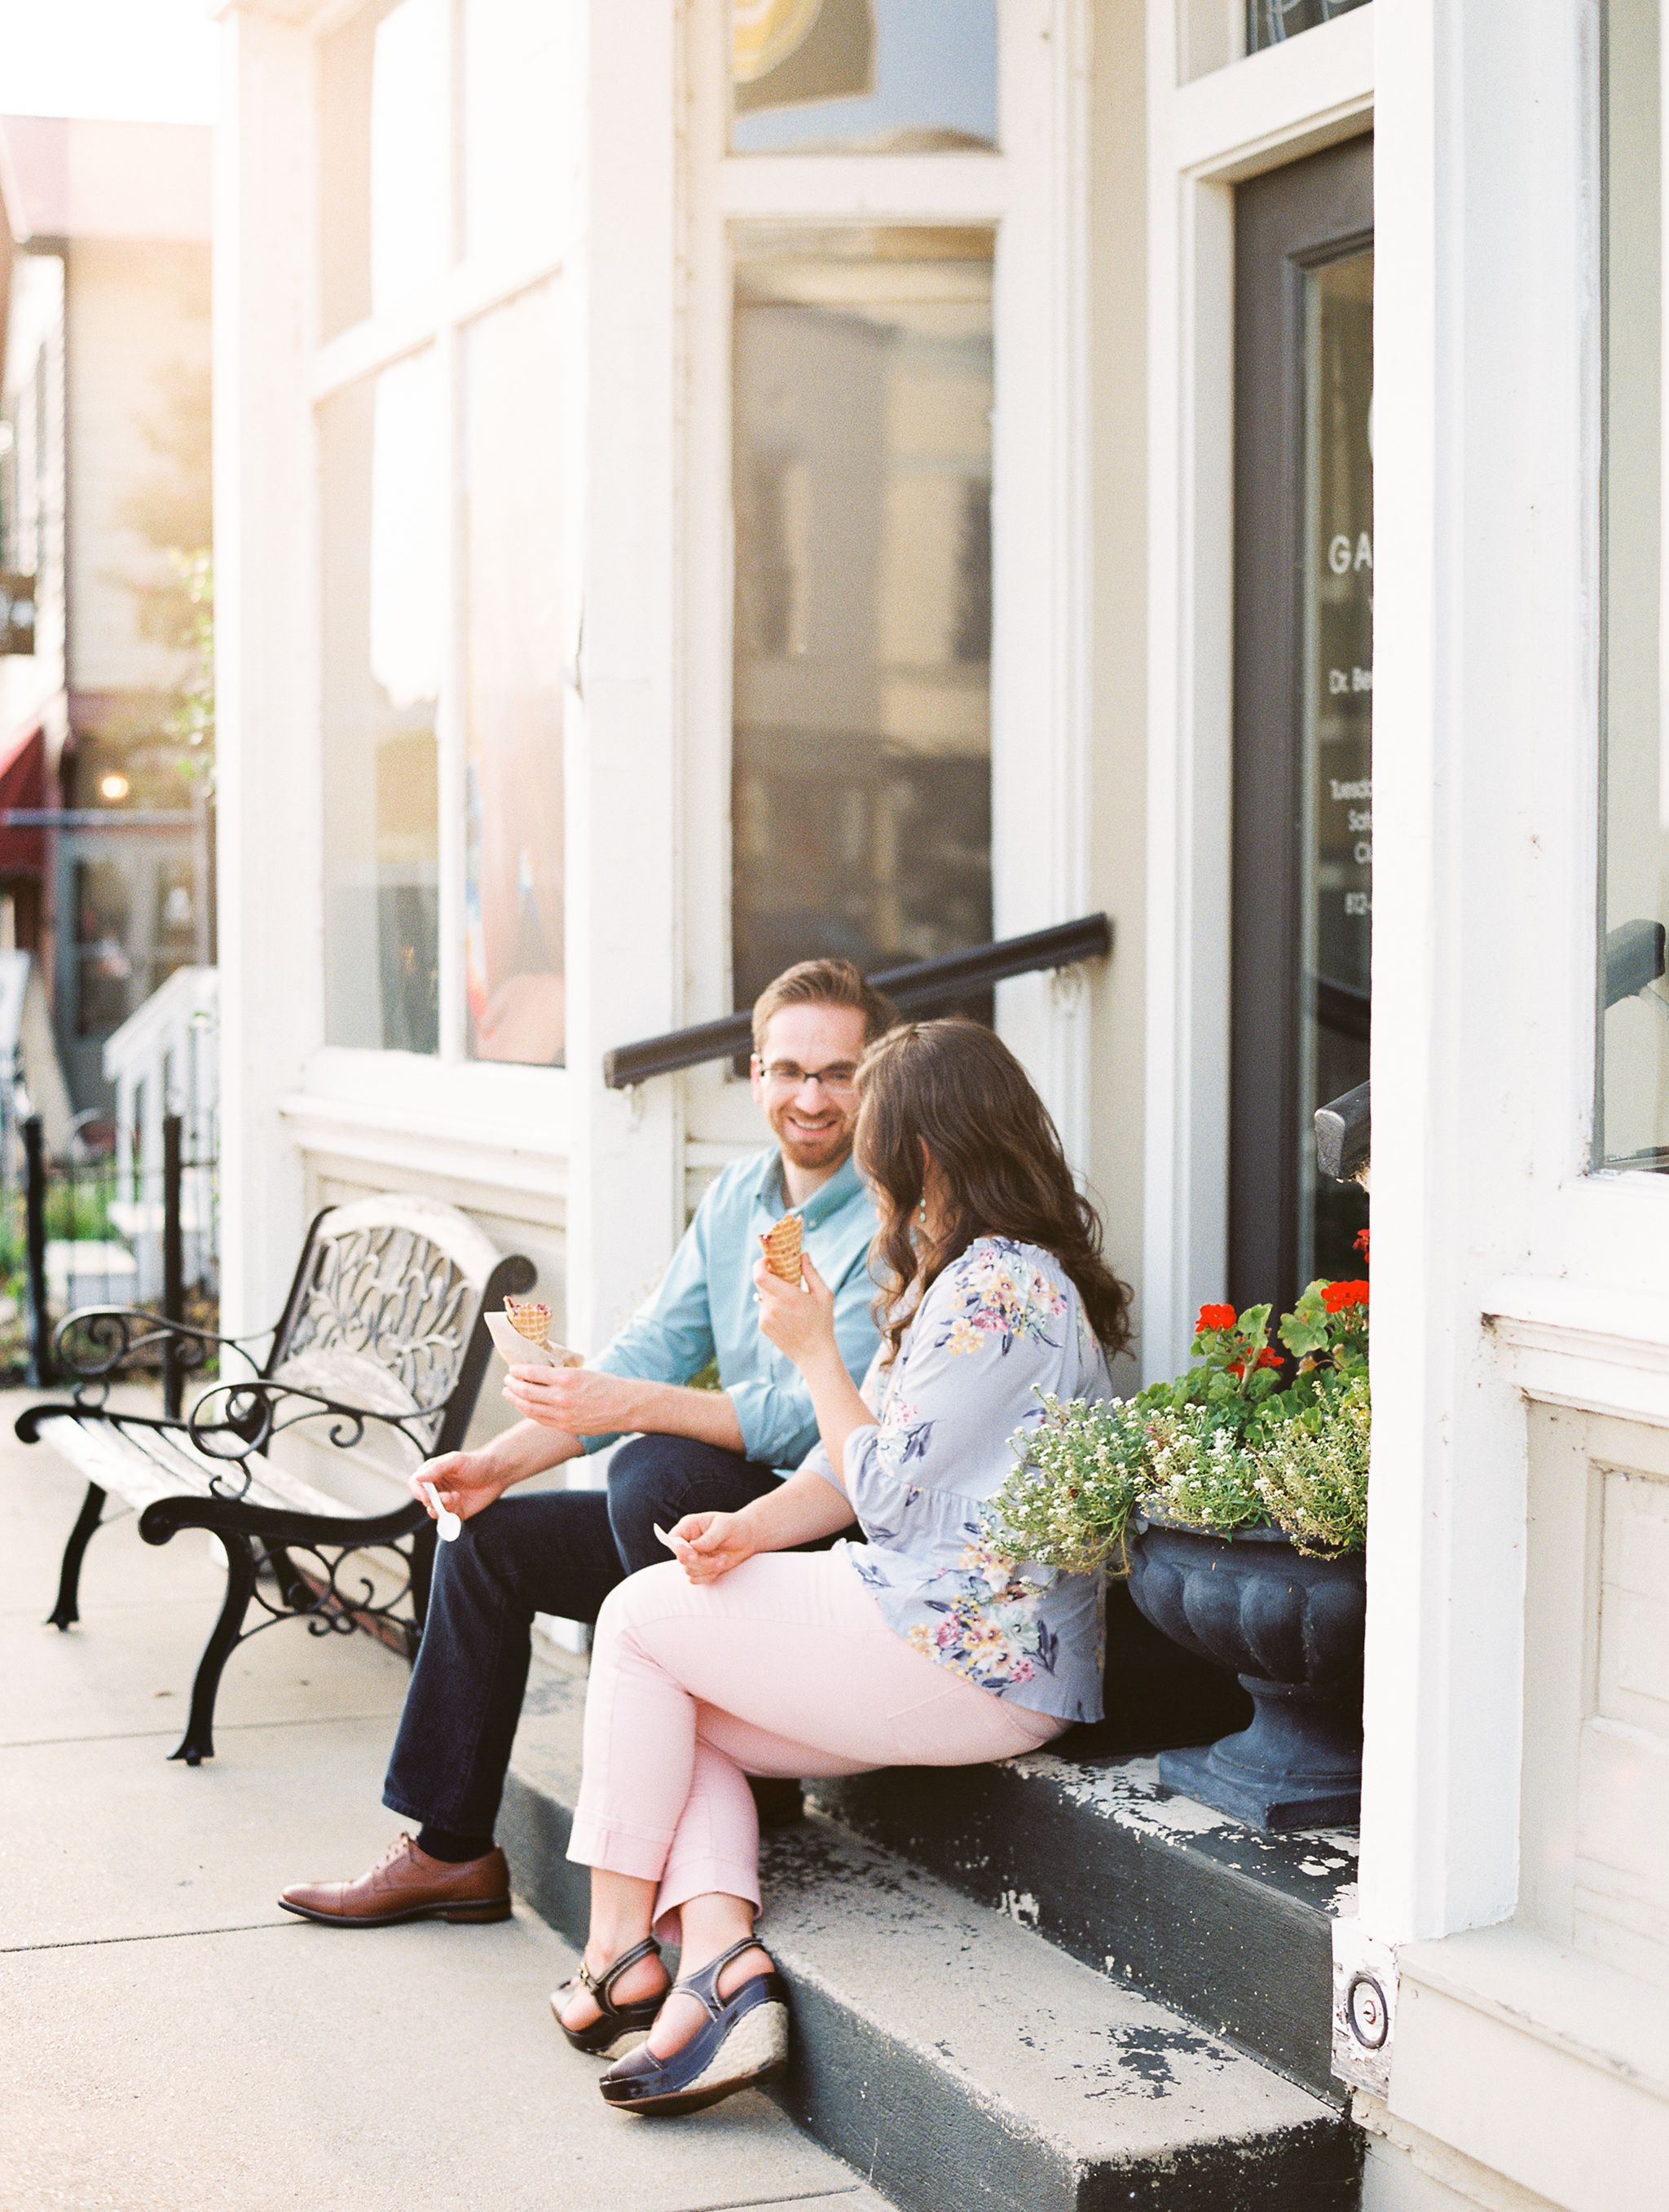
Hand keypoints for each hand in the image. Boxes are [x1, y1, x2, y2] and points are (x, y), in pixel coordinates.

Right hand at [408, 1449, 515, 1525]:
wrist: (497, 1473)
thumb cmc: (477, 1463)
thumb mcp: (456, 1460)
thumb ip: (436, 1468)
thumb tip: (418, 1478)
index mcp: (433, 1473)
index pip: (416, 1484)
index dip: (418, 1491)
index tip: (426, 1496)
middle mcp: (438, 1488)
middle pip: (424, 1500)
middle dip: (434, 1501)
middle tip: (448, 1496)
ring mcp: (447, 1501)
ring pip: (434, 1512)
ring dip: (443, 1508)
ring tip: (456, 1498)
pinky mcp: (457, 1512)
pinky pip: (447, 1521)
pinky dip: (451, 1518)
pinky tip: (460, 1505)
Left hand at [502, 1363, 642, 1434]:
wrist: (625, 1406)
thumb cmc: (606, 1385)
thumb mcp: (582, 1372)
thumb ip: (559, 1375)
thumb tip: (538, 1373)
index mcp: (567, 1378)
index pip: (532, 1373)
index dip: (518, 1371)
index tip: (512, 1369)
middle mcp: (562, 1397)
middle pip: (526, 1391)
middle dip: (512, 1385)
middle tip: (507, 1380)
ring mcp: (562, 1414)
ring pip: (529, 1407)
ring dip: (515, 1399)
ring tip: (509, 1393)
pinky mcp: (565, 1426)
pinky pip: (539, 1419)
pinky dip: (528, 1411)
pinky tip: (523, 1405)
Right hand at [663, 1509, 758, 1584]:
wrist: (748, 1538)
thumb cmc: (735, 1526)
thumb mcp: (724, 1526)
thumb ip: (709, 1537)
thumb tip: (694, 1546)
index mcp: (689, 1526)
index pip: (673, 1539)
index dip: (679, 1549)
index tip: (694, 1554)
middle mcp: (688, 1542)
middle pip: (681, 1558)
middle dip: (700, 1561)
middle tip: (718, 1557)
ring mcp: (693, 1556)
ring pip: (689, 1570)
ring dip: (707, 1569)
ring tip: (723, 1559)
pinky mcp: (700, 1568)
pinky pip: (696, 1579)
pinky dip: (708, 1576)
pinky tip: (720, 1565)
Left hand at [754, 1249, 837, 1371]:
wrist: (814, 1354)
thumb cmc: (822, 1323)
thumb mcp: (823, 1295)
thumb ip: (811, 1273)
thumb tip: (803, 1255)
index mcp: (787, 1297)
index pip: (760, 1275)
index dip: (759, 1264)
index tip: (768, 1260)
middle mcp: (772, 1307)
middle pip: (761, 1283)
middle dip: (769, 1275)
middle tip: (781, 1274)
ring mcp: (765, 1318)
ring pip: (762, 1295)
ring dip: (772, 1291)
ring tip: (789, 1298)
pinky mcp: (763, 1326)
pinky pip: (764, 1308)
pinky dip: (772, 1304)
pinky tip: (787, 1313)